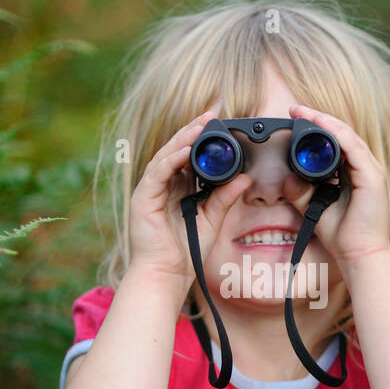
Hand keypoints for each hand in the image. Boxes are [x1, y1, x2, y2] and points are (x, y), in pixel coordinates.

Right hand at [127, 109, 253, 296]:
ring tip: (199, 125)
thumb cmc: (187, 251)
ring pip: (166, 157)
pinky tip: (184, 150)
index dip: (201, 139)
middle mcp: (163, 185)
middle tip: (210, 114)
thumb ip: (226, 197)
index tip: (219, 125)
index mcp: (177, 189)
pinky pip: (157, 173)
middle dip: (192, 131)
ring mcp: (151, 190)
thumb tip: (246, 178)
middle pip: (176, 151)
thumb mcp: (213, 218)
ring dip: (182, 139)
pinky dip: (171, 160)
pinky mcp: (143, 198)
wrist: (168, 274)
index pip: (188, 157)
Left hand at [287, 103, 389, 268]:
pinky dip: (336, 134)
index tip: (294, 119)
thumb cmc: (342, 235)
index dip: (317, 128)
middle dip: (318, 119)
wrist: (358, 255)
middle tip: (295, 109)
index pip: (337, 142)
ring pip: (348, 136)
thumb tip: (286, 179)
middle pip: (342, 134)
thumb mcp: (314, 207)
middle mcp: (365, 168)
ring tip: (303, 112)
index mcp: (354, 173)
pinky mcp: (372, 177)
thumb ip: (301, 192)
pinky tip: (321, 124)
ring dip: (324, 121)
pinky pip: (354, 148)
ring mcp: (371, 171)